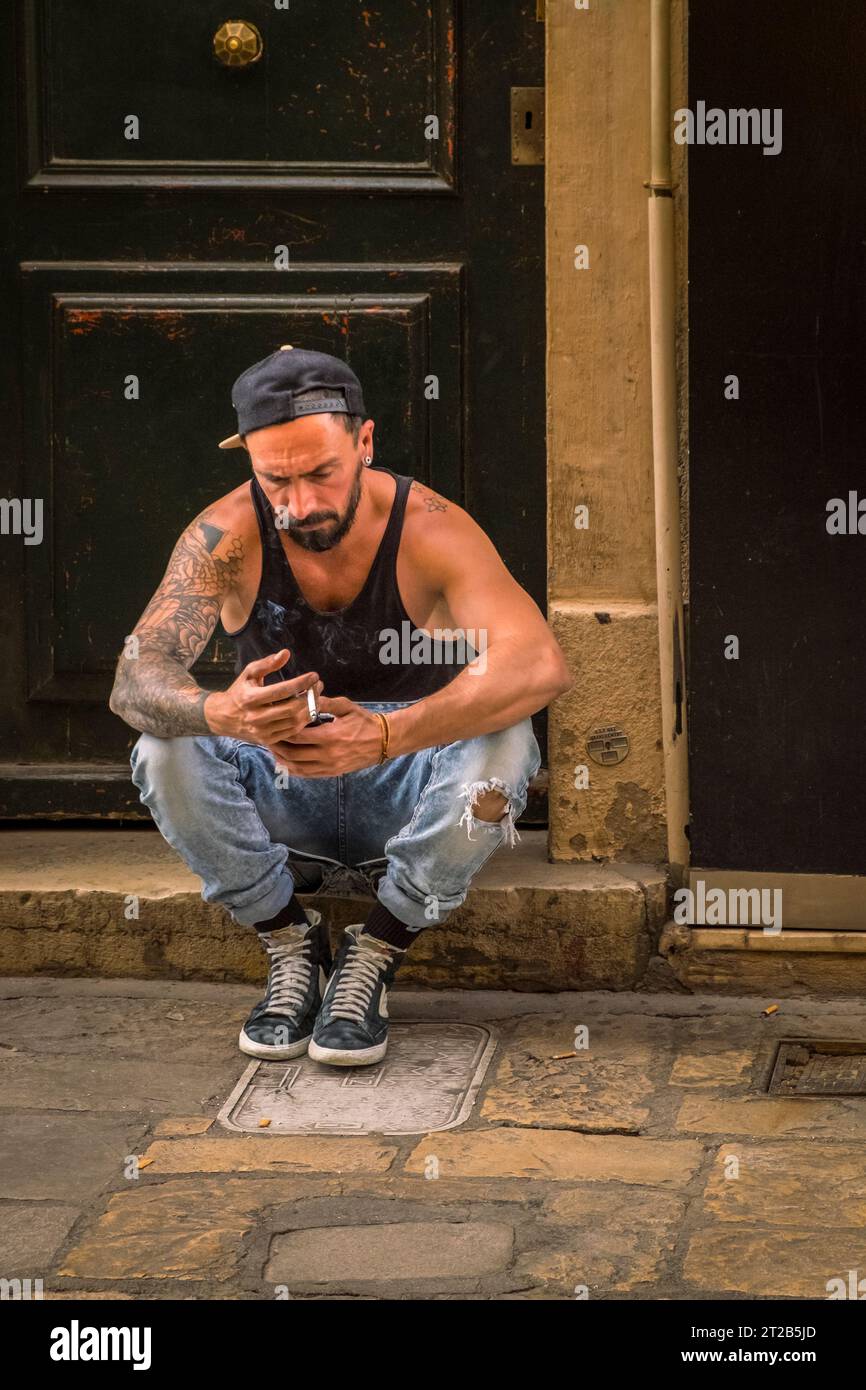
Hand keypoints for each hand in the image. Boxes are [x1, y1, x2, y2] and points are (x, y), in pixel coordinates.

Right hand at [203, 648, 322, 743]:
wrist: (222, 717)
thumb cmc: (239, 691)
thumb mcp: (248, 673)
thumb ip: (267, 663)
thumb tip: (286, 653)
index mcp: (250, 698)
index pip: (282, 690)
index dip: (302, 683)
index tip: (314, 676)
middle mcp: (256, 717)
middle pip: (292, 708)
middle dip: (310, 696)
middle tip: (319, 686)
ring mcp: (262, 731)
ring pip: (294, 721)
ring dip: (310, 709)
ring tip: (317, 697)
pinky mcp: (267, 740)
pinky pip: (292, 732)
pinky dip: (304, 721)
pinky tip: (308, 710)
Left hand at [264, 695, 383, 776]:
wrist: (383, 741)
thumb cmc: (364, 721)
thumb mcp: (346, 706)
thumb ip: (325, 702)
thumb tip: (305, 695)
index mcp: (330, 736)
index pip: (297, 736)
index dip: (282, 731)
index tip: (273, 724)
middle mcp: (328, 755)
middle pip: (293, 754)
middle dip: (277, 746)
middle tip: (266, 738)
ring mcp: (330, 766)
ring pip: (297, 767)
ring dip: (282, 760)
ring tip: (273, 750)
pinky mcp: (332, 773)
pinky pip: (307, 774)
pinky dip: (293, 769)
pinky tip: (286, 762)